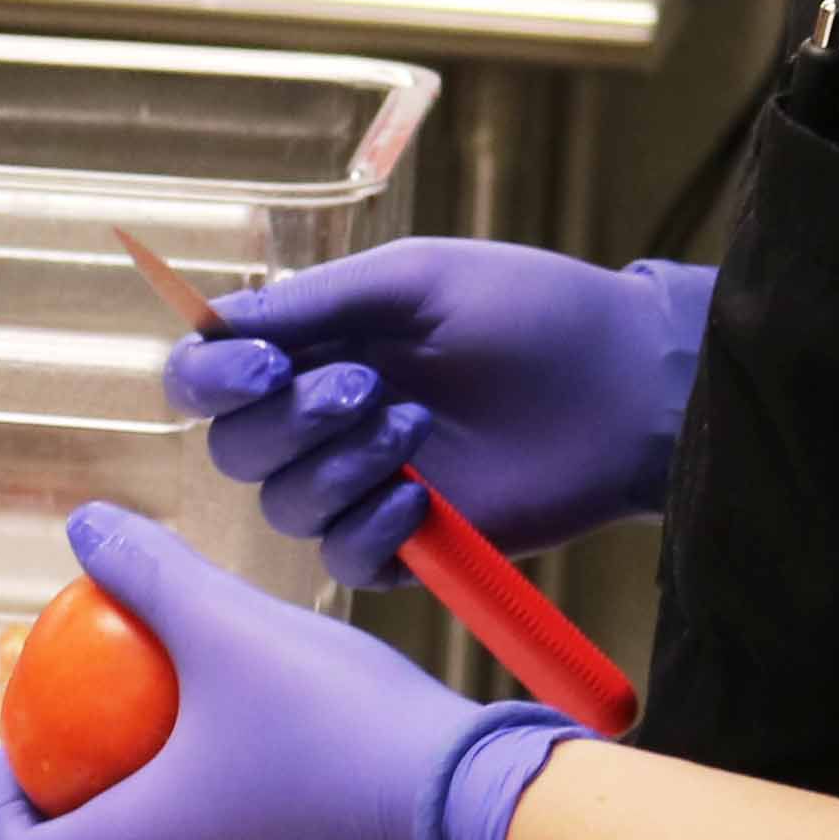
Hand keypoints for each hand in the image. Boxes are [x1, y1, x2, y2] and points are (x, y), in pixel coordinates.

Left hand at [0, 505, 586, 839]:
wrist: (477, 815)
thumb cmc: (343, 728)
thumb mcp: (232, 627)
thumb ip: (151, 573)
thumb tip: (88, 525)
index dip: (8, 805)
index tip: (27, 747)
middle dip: (78, 817)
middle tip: (97, 744)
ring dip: (152, 834)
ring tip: (181, 750)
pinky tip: (263, 772)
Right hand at [169, 241, 713, 585]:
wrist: (630, 385)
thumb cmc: (532, 311)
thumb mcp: (415, 280)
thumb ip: (313, 303)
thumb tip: (211, 321)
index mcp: (315, 350)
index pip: (208, 377)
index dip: (211, 379)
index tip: (261, 366)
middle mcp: (325, 422)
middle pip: (234, 449)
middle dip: (289, 421)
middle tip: (368, 386)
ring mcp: (365, 486)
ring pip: (283, 506)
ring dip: (338, 467)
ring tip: (416, 428)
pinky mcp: (411, 544)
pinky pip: (343, 559)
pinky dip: (369, 529)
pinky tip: (423, 500)